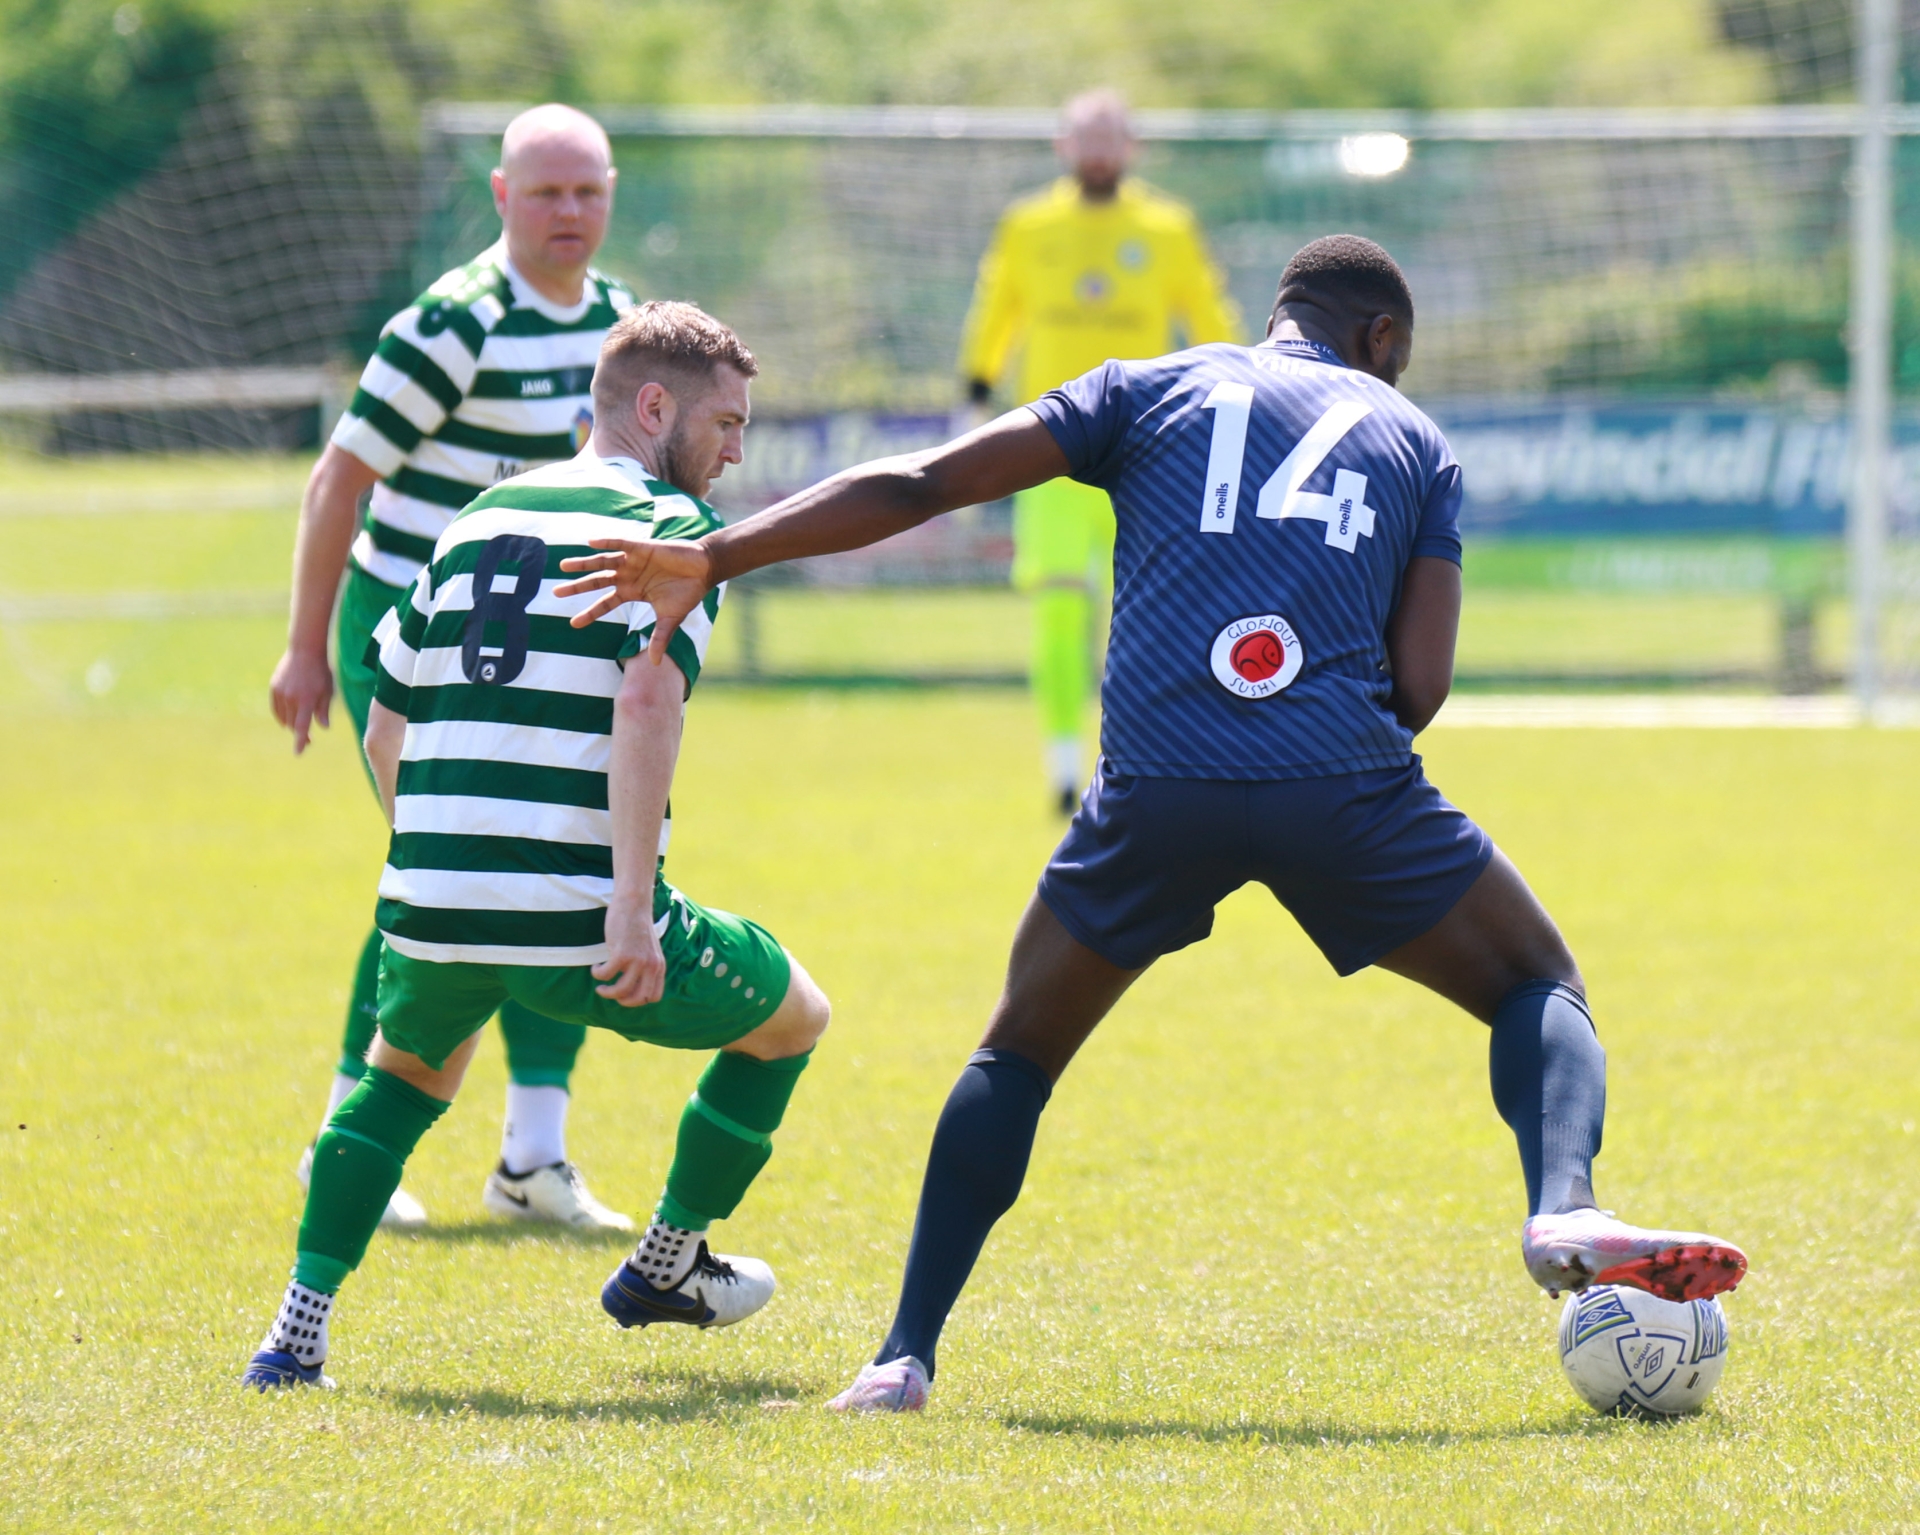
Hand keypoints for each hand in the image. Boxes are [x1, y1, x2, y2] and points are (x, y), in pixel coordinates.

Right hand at [270, 647, 333, 753]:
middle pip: (292, 724)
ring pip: (283, 718)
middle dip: (299, 733)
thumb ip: (324, 710)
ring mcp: (280, 693)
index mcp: (305, 700)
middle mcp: (290, 698)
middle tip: (309, 739)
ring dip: (290, 724)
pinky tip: (288, 719)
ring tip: (300, 724)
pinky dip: (281, 716)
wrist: (305, 651)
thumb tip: (323, 727)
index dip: (299, 740)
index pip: (301, 726)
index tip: (298, 752)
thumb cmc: (321, 672)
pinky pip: (276, 709)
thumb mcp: (328, 691)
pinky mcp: (274, 688)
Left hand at [555, 537, 713, 663]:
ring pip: (602, 562)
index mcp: (632, 592)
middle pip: (596, 581)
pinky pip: (620, 543)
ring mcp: (633, 561)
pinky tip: (590, 543)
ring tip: (564, 565)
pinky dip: (606, 542)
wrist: (703, 569)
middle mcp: (628, 576)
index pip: (605, 604)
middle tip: (555, 592)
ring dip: (583, 563)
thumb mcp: (671, 619)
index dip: (590, 613)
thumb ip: (660, 638)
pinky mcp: (642, 547)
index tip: (573, 624)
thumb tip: (655, 663)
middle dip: (576, 586)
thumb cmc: (687, 592)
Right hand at [593, 895, 665, 1006]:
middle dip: (622, 1002)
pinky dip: (598, 975)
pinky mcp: (622, 953)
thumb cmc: (637, 927)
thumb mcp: (649, 950)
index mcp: (659, 966)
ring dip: (607, 992)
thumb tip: (631, 986)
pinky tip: (596, 968)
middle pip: (639, 998)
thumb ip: (645, 966)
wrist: (634, 905)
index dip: (637, 1000)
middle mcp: (651, 966)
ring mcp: (638, 961)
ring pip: (621, 991)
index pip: (653, 997)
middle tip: (611, 994)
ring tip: (600, 986)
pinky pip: (606, 975)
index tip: (625, 994)